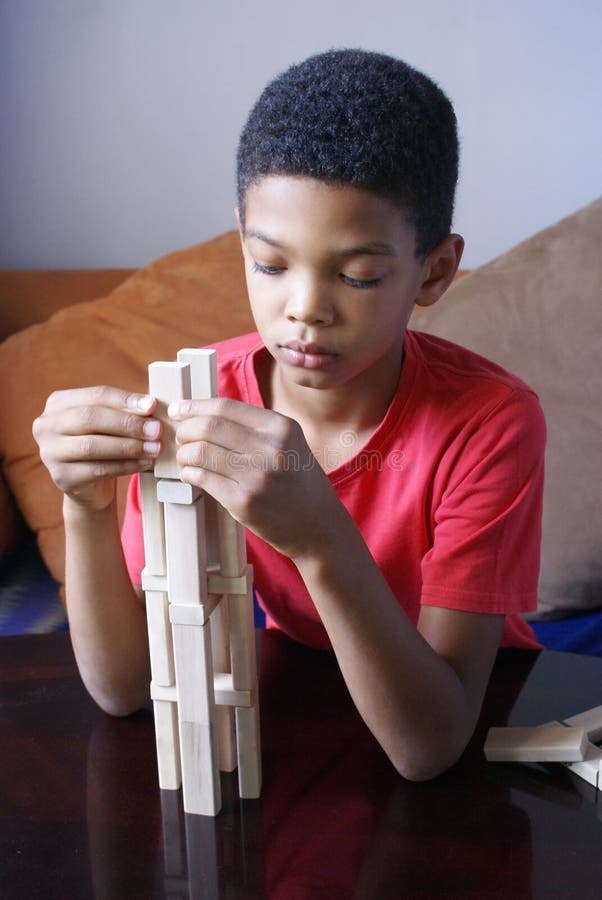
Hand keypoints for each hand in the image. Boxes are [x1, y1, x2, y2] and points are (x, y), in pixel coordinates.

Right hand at [33, 386, 161, 510]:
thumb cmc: (103, 443)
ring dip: (129, 446)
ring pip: (93, 446)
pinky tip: (144, 463)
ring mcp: (50, 452)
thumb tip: (150, 405)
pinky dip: (125, 466)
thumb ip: (125, 410)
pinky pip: (98, 470)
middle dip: (128, 424)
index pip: (96, 395)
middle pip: (90, 418)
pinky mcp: (61, 477)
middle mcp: (46, 425)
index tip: (152, 406)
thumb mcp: (110, 423)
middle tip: (156, 430)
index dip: (125, 400)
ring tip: (154, 448)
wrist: (90, 485)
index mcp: (58, 403)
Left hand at [170, 397, 341, 558]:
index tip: (178, 409)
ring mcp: (257, 476)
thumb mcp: (289, 442)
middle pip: (208, 427)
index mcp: (281, 426)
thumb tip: (203, 413)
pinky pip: (202, 478)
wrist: (317, 525)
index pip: (225, 407)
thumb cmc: (298, 481)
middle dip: (185, 430)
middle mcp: (271, 448)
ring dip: (184, 453)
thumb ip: (254, 426)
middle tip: (181, 436)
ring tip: (186, 458)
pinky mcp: (244, 502)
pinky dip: (188, 473)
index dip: (194, 406)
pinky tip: (192, 474)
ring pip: (200, 452)